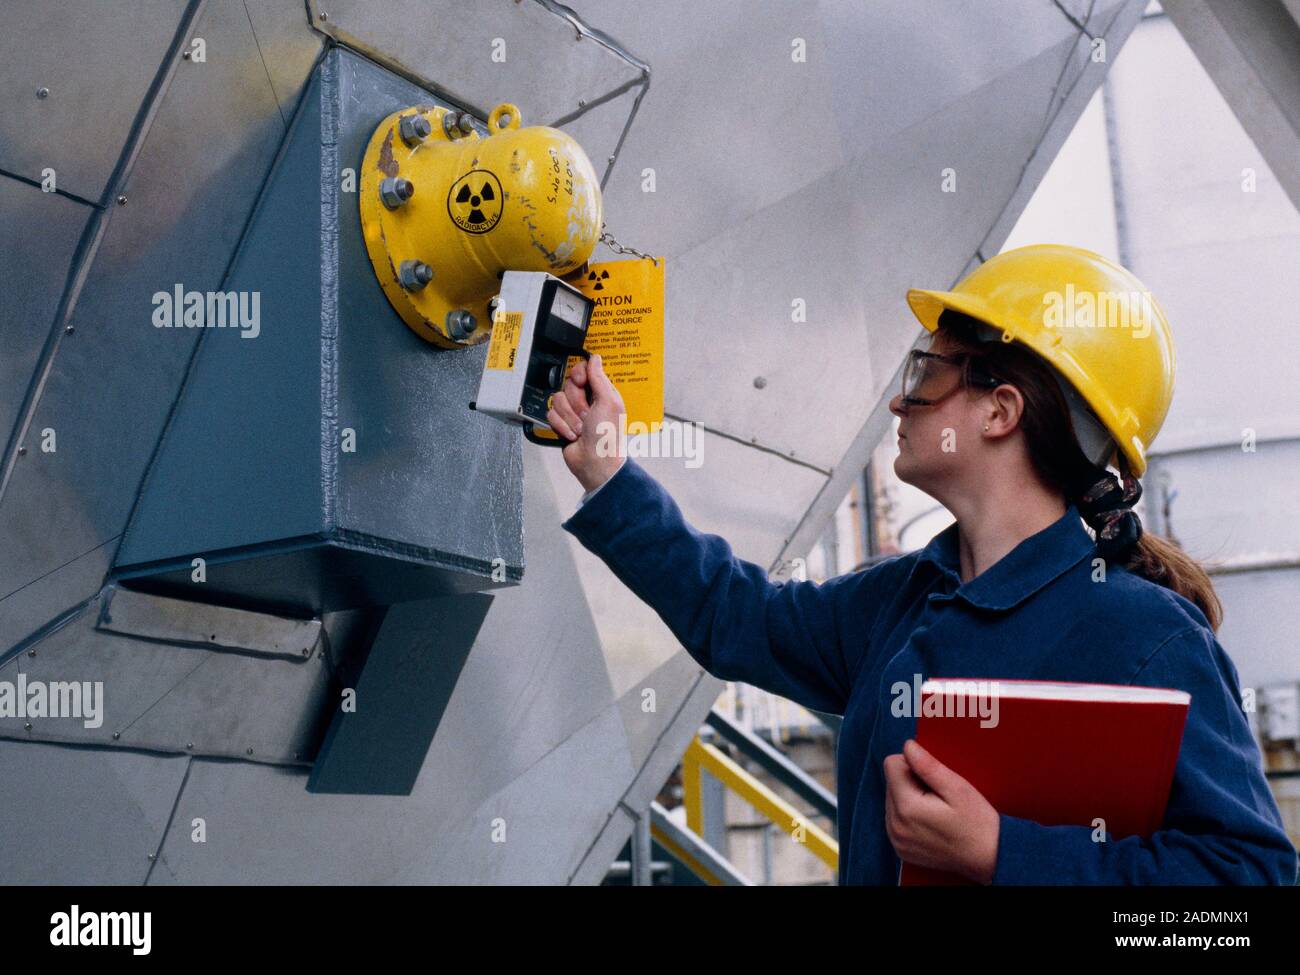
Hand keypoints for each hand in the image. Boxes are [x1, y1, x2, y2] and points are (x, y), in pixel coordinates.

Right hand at [546, 353, 626, 492]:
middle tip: (587, 415)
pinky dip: (562, 426)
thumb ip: (599, 378)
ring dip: (570, 417)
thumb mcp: (608, 402)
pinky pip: (551, 415)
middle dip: (576, 403)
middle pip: (568, 385)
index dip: (578, 374)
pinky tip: (573, 435)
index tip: (581, 382)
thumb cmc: (607, 435)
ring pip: (557, 400)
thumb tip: (595, 358)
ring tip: (581, 429)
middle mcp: (586, 400)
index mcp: (600, 392)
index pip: (582, 370)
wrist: (594, 462)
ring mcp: (573, 412)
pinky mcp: (561, 423)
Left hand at [883, 739, 1000, 884]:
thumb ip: (927, 766)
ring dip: (909, 797)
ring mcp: (896, 840)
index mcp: (906, 808)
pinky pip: (894, 818)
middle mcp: (894, 826)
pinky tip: (930, 821)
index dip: (914, 765)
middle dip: (911, 782)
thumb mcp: (957, 788)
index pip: (892, 764)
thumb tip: (907, 746)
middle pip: (891, 781)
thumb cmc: (977, 822)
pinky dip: (909, 815)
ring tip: (936, 809)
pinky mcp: (900, 848)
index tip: (934, 779)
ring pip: (891, 799)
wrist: (990, 858)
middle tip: (938, 796)